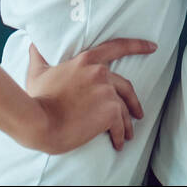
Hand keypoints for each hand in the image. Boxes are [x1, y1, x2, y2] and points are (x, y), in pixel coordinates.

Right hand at [24, 38, 157, 153]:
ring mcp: (107, 92)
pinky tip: (118, 143)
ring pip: (124, 108)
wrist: (39, 122)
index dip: (138, 46)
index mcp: (87, 60)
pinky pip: (120, 125)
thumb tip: (34, 43)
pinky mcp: (109, 112)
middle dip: (134, 102)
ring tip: (128, 134)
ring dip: (127, 123)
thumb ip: (39, 56)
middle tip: (138, 113)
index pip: (118, 47)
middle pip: (126, 86)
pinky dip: (121, 135)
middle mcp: (101, 73)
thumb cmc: (37, 99)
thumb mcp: (38, 72)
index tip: (152, 46)